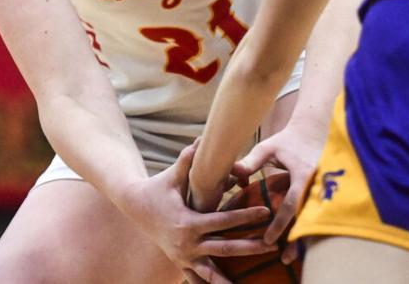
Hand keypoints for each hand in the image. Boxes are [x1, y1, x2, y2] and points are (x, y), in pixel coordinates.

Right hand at [119, 142, 276, 283]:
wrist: (135, 206)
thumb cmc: (158, 187)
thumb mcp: (172, 175)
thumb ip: (188, 159)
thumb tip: (201, 138)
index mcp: (188, 222)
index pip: (223, 221)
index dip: (245, 216)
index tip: (266, 212)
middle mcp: (187, 243)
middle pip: (225, 248)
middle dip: (250, 247)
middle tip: (272, 246)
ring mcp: (183, 257)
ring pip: (212, 273)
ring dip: (230, 280)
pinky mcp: (180, 263)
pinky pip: (197, 280)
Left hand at [231, 123, 326, 255]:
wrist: (315, 131)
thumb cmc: (288, 140)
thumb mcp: (268, 148)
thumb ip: (251, 162)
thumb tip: (233, 174)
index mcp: (303, 174)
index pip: (292, 203)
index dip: (280, 223)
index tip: (268, 238)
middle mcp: (317, 185)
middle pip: (308, 219)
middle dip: (297, 240)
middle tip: (284, 258)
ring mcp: (325, 191)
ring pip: (316, 221)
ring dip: (305, 240)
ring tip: (292, 258)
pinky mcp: (327, 194)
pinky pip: (319, 216)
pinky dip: (310, 230)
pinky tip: (302, 245)